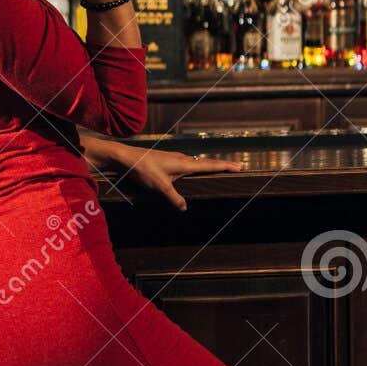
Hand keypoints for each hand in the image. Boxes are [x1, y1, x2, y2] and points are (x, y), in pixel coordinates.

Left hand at [83, 137, 241, 210]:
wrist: (125, 157)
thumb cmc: (143, 169)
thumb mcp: (159, 186)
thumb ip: (173, 197)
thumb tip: (185, 208)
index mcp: (184, 163)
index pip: (210, 165)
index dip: (226, 166)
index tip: (241, 166)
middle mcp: (181, 159)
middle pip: (206, 163)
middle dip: (221, 165)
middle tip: (236, 167)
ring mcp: (173, 159)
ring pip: (195, 163)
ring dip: (208, 166)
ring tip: (219, 170)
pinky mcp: (166, 161)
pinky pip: (186, 165)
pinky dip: (195, 168)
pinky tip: (191, 172)